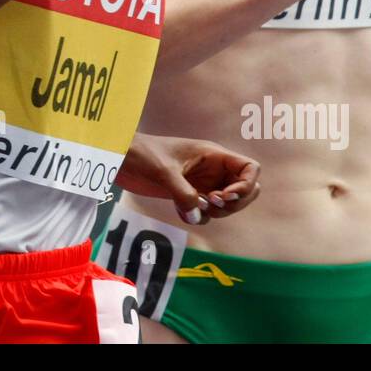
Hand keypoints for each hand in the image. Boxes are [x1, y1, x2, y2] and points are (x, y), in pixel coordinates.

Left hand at [115, 133, 260, 223]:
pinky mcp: (187, 195)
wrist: (120, 158)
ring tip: (194, 207)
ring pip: (226, 205)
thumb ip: (183, 193)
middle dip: (234, 203)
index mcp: (214, 155)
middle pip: (245, 190)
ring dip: (216, 212)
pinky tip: (181, 211)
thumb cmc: (143, 154)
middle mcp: (212, 169)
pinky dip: (198, 217)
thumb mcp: (164, 171)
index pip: (250, 169)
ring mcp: (201, 183)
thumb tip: (198, 216)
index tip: (224, 196)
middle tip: (210, 203)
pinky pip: (205, 213)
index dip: (246, 186)